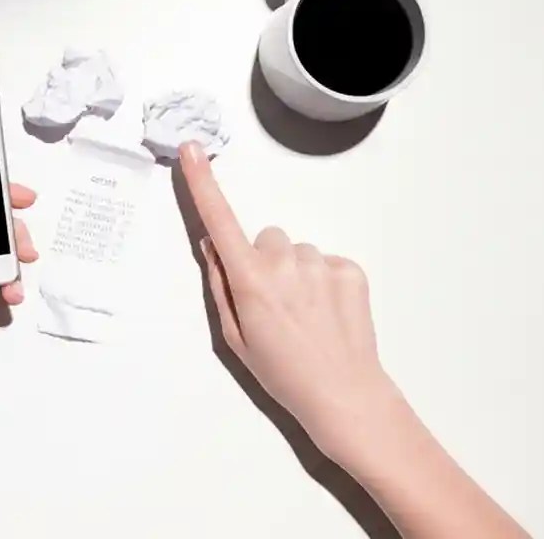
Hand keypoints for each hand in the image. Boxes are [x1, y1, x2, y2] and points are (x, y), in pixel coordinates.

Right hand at [179, 142, 399, 454]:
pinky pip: (326, 262)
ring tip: (305, 315)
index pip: (220, 221)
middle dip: (265, 262)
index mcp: (250, 281)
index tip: (192, 149)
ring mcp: (321, 263)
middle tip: (275, 305)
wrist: (344, 393)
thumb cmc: (282, 372)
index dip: (203, 183)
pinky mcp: (350, 269)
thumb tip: (213, 244)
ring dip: (296, 273)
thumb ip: (221, 285)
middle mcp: (285, 263)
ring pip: (297, 252)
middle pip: (266, 240)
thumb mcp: (235, 338)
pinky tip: (327, 314)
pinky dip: (323, 282)